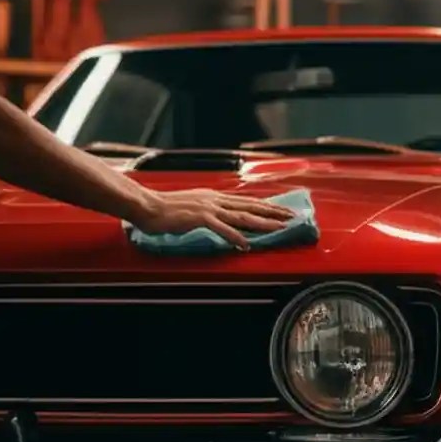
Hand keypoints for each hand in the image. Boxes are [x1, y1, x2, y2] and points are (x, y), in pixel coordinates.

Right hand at [130, 189, 295, 249]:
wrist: (148, 206)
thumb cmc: (167, 209)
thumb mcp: (194, 205)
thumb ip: (211, 211)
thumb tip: (225, 218)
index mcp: (215, 197)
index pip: (247, 201)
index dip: (267, 206)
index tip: (283, 210)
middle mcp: (216, 200)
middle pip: (251, 206)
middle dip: (274, 212)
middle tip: (292, 217)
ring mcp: (209, 208)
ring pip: (242, 216)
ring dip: (263, 222)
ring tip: (279, 228)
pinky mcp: (200, 218)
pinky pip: (222, 228)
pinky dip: (235, 236)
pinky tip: (246, 244)